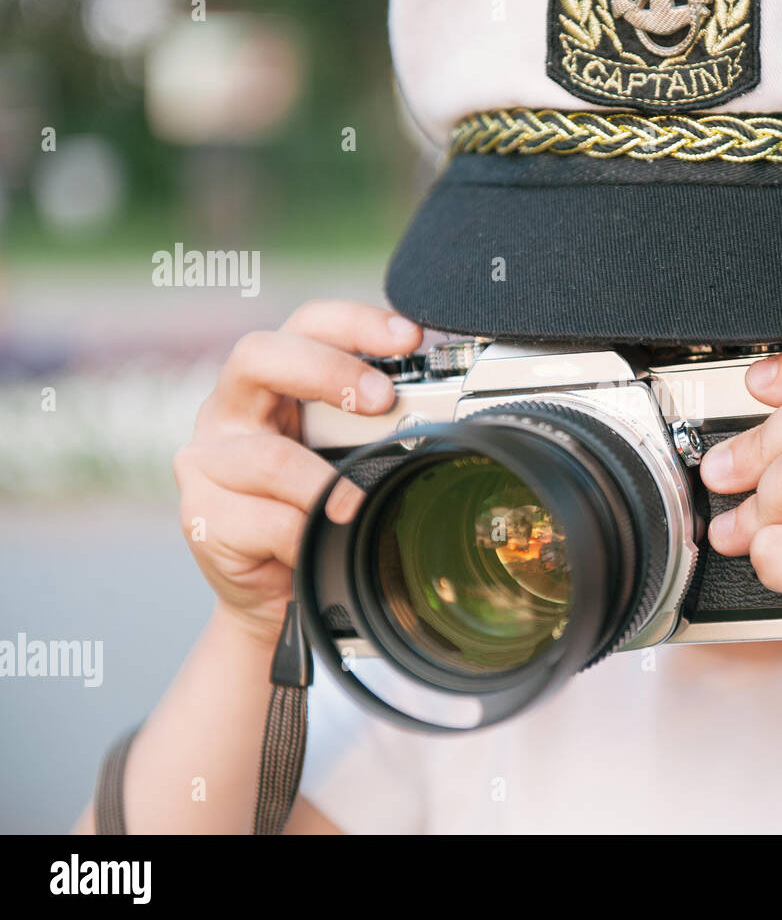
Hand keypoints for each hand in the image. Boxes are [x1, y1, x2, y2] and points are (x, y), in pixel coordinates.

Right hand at [172, 301, 423, 641]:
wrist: (278, 597)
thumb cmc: (317, 515)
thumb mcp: (348, 460)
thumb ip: (375, 431)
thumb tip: (442, 420)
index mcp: (271, 383)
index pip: (305, 326)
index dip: (355, 322)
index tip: (408, 337)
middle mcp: (231, 410)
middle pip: (260, 356)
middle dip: (329, 370)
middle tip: (382, 398)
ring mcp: (207, 462)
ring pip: (268, 457)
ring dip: (325, 483)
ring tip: (357, 504)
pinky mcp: (201, 517)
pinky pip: (264, 522)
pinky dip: (304, 535)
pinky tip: (318, 545)